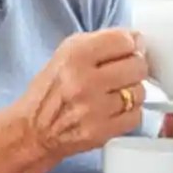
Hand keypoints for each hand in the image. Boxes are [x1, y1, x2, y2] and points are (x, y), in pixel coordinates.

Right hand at [14, 29, 147, 160]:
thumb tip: (137, 39)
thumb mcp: (66, 52)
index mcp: (75, 55)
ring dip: (132, 91)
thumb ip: (101, 40)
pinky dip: (129, 113)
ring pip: (139, 92)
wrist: (33, 131)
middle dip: (135, 66)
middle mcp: (84, 81)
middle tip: (126, 70)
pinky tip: (115, 109)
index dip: (132, 43)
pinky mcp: (101, 132)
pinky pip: (135, 116)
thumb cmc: (51, 89)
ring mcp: (94, 108)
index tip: (129, 48)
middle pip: (137, 65)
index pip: (124, 40)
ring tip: (117, 92)